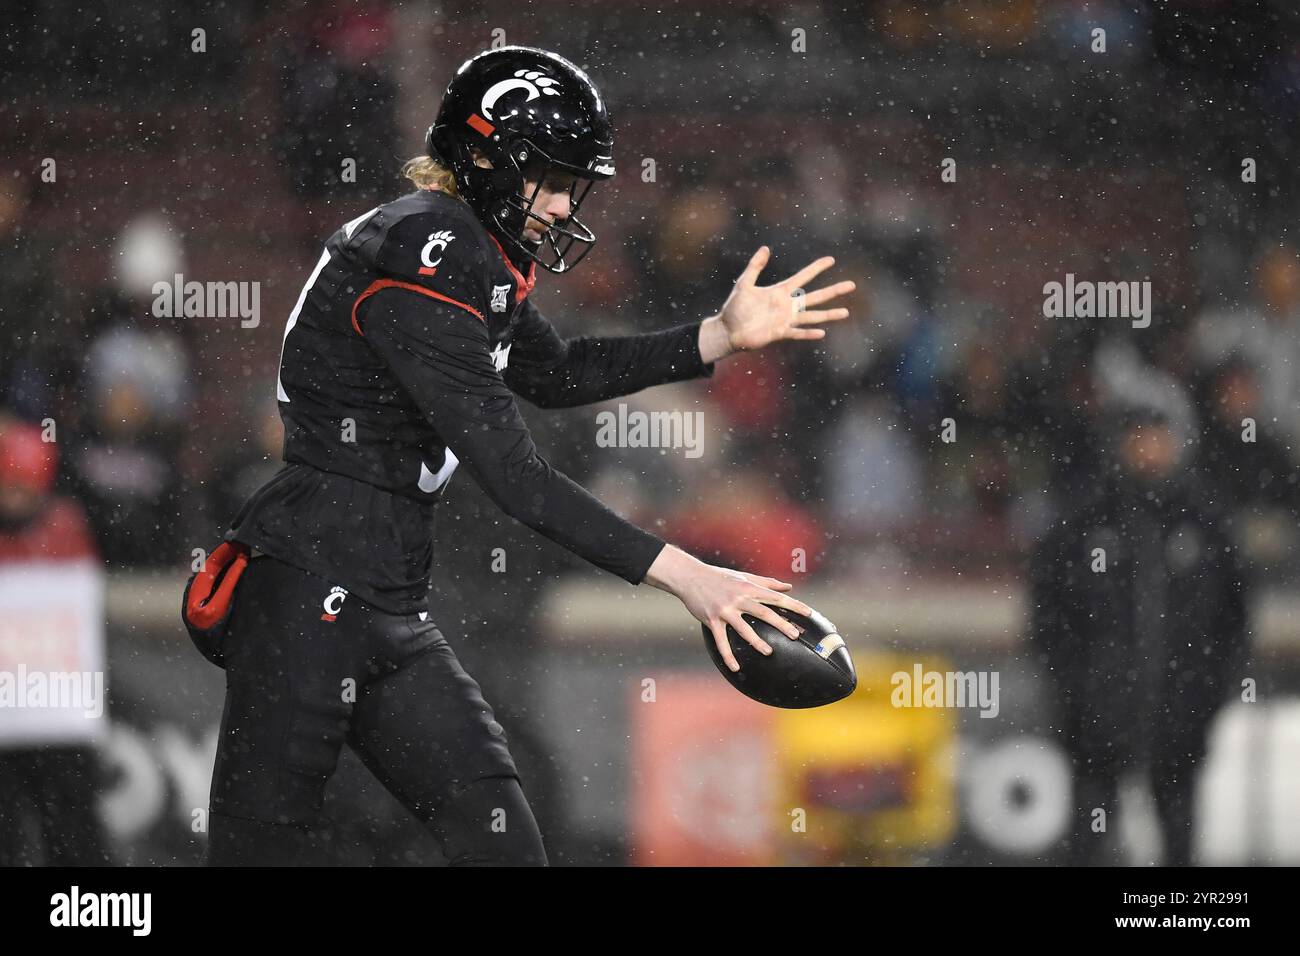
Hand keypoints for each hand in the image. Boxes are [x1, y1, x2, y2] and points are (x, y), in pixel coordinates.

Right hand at [644, 544, 813, 671]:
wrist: (690, 577)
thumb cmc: (720, 576)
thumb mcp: (744, 576)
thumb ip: (767, 582)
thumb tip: (789, 587)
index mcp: (749, 587)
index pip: (775, 597)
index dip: (793, 605)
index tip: (808, 614)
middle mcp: (739, 598)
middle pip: (764, 612)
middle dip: (780, 624)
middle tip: (794, 635)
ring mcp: (725, 610)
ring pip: (743, 628)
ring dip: (757, 641)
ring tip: (769, 652)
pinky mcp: (712, 620)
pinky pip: (721, 641)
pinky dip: (727, 655)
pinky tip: (735, 668)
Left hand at [701, 246, 855, 359]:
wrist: (727, 330)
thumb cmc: (734, 308)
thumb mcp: (744, 283)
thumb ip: (755, 266)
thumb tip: (765, 248)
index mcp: (780, 291)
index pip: (803, 277)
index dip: (816, 268)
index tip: (831, 259)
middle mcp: (787, 305)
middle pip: (816, 296)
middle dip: (834, 291)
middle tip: (852, 285)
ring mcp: (785, 320)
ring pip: (812, 316)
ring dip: (829, 314)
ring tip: (845, 312)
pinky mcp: (779, 333)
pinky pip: (797, 333)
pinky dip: (808, 333)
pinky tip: (822, 333)